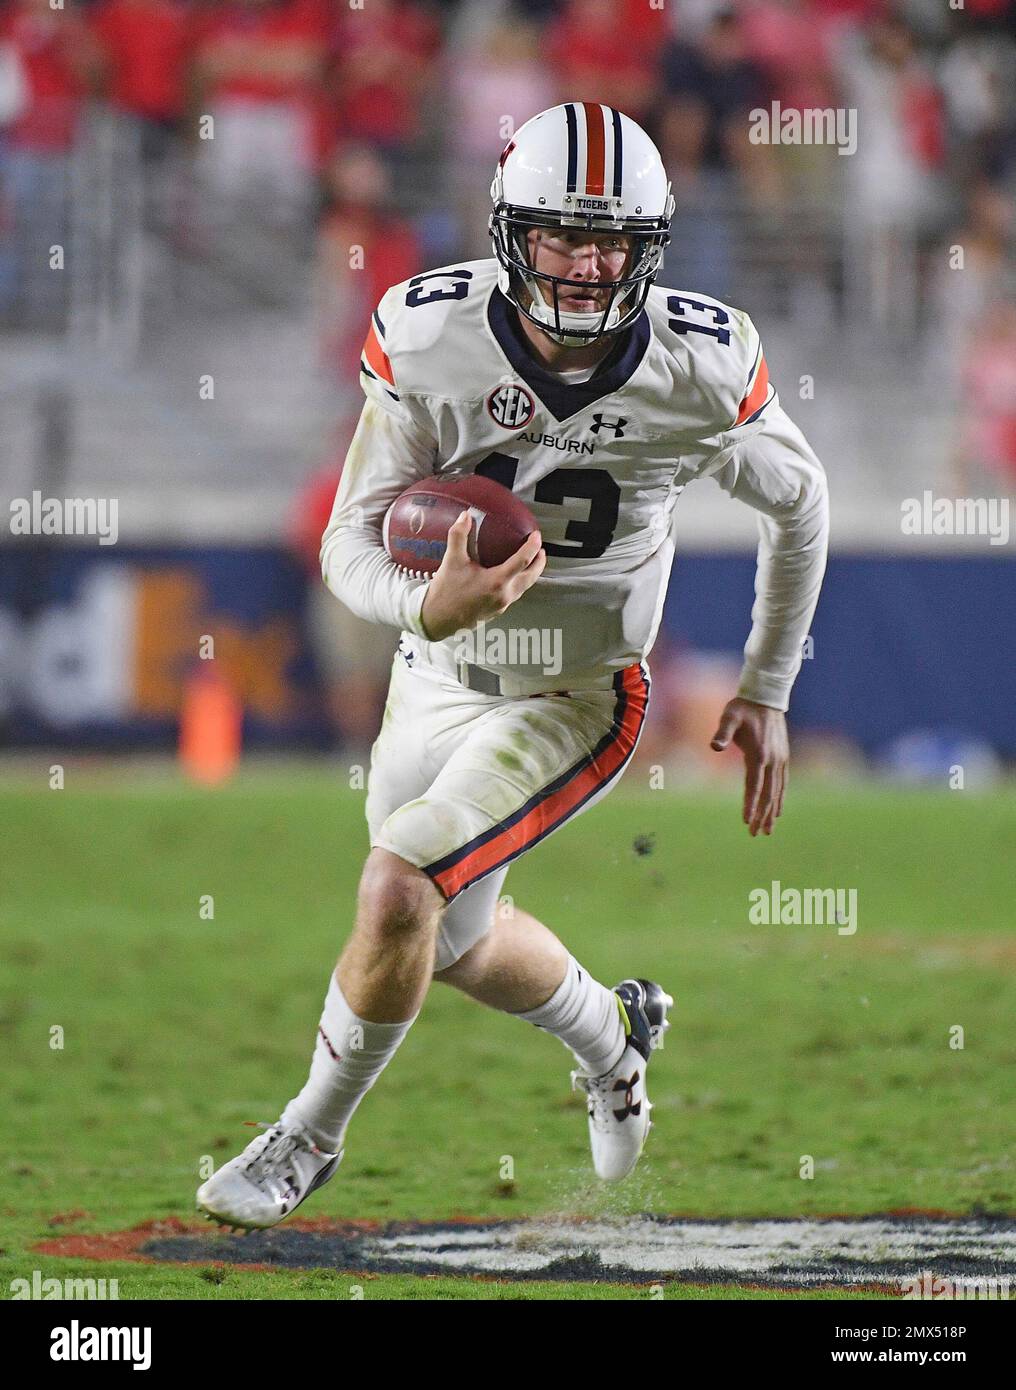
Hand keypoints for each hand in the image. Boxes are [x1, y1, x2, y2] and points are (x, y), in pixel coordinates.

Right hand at [420, 510, 545, 642]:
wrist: (438, 620)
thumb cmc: (446, 593)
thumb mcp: (452, 561)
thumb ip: (458, 536)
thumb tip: (465, 517)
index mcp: (497, 581)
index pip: (523, 561)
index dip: (532, 546)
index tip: (536, 536)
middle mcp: (504, 595)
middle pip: (531, 577)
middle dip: (539, 563)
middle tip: (540, 551)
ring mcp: (502, 605)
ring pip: (524, 588)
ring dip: (530, 574)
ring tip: (530, 563)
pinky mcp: (496, 611)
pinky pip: (513, 595)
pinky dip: (518, 583)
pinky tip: (510, 577)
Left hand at [710, 698, 788, 836]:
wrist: (766, 697)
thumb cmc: (742, 707)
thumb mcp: (729, 716)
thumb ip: (723, 732)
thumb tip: (714, 746)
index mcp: (759, 754)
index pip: (754, 785)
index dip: (750, 805)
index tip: (746, 822)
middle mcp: (773, 760)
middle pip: (768, 793)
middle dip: (762, 815)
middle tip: (756, 834)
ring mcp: (781, 759)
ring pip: (778, 791)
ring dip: (773, 811)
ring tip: (768, 830)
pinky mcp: (783, 757)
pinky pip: (783, 782)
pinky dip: (781, 797)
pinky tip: (778, 809)